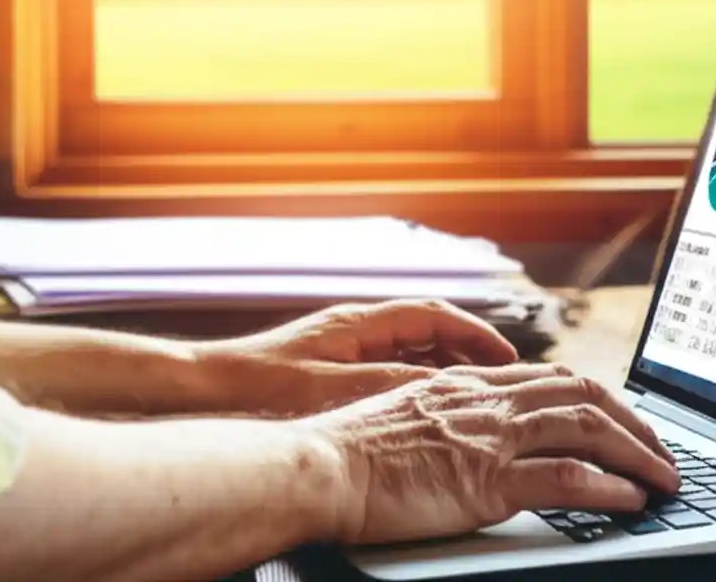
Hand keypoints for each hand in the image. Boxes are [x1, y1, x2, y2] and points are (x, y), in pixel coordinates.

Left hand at [193, 300, 519, 417]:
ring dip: (446, 360)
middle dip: (469, 345)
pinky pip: (391, 362)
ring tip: (476, 387)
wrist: (208, 388)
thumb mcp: (333, 389)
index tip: (507, 353)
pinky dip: (419, 374)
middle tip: (503, 372)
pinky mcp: (334, 364)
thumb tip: (443, 382)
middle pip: (428, 325)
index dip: (475, 332)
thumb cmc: (260, 386)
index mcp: (358, 322)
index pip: (432, 314)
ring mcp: (345, 344)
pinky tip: (428, 400)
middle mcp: (355, 326)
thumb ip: (389, 383)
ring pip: (411, 344)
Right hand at [306, 364, 679, 544]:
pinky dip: (608, 488)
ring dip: (637, 453)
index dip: (597, 397)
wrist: (317, 467)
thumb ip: (445, 420)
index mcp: (466, 384)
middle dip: (633, 422)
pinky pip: (565, 478)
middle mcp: (486, 401)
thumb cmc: (345, 451)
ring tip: (665, 478)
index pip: (551, 378)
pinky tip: (631, 500)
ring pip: (587, 428)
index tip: (621, 417)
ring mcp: (489, 438)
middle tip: (660, 450)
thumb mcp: (403, 418)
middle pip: (583, 394)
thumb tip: (469, 441)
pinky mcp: (487, 481)